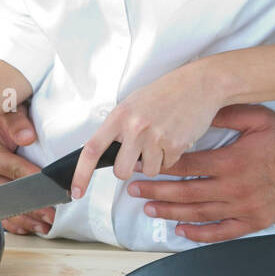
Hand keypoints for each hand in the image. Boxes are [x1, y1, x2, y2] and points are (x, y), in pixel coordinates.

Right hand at [0, 105, 56, 237]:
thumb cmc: (3, 118)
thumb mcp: (10, 112)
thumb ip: (17, 123)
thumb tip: (27, 136)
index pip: (16, 171)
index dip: (35, 182)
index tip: (52, 191)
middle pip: (10, 195)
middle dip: (33, 207)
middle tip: (52, 216)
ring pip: (5, 208)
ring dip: (26, 219)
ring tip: (45, 226)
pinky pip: (1, 211)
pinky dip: (16, 222)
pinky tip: (29, 228)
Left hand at [69, 62, 222, 198]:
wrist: (199, 84)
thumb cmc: (165, 92)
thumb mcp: (134, 102)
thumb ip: (120, 126)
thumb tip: (110, 150)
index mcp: (120, 115)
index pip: (93, 149)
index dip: (81, 174)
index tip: (76, 191)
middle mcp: (135, 127)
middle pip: (121, 172)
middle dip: (128, 169)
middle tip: (138, 155)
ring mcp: (156, 137)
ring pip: (147, 171)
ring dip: (153, 162)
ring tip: (160, 139)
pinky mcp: (176, 145)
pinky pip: (167, 165)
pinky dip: (170, 157)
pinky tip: (174, 137)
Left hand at [126, 104, 274, 241]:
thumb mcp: (259, 117)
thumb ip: (228, 114)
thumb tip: (200, 109)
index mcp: (232, 161)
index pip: (188, 165)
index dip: (162, 166)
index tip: (143, 167)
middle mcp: (234, 188)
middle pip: (186, 192)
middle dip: (156, 191)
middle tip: (134, 191)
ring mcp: (242, 208)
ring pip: (198, 213)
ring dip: (170, 212)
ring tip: (149, 209)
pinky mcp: (252, 222)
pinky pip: (220, 232)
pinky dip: (199, 234)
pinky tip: (181, 230)